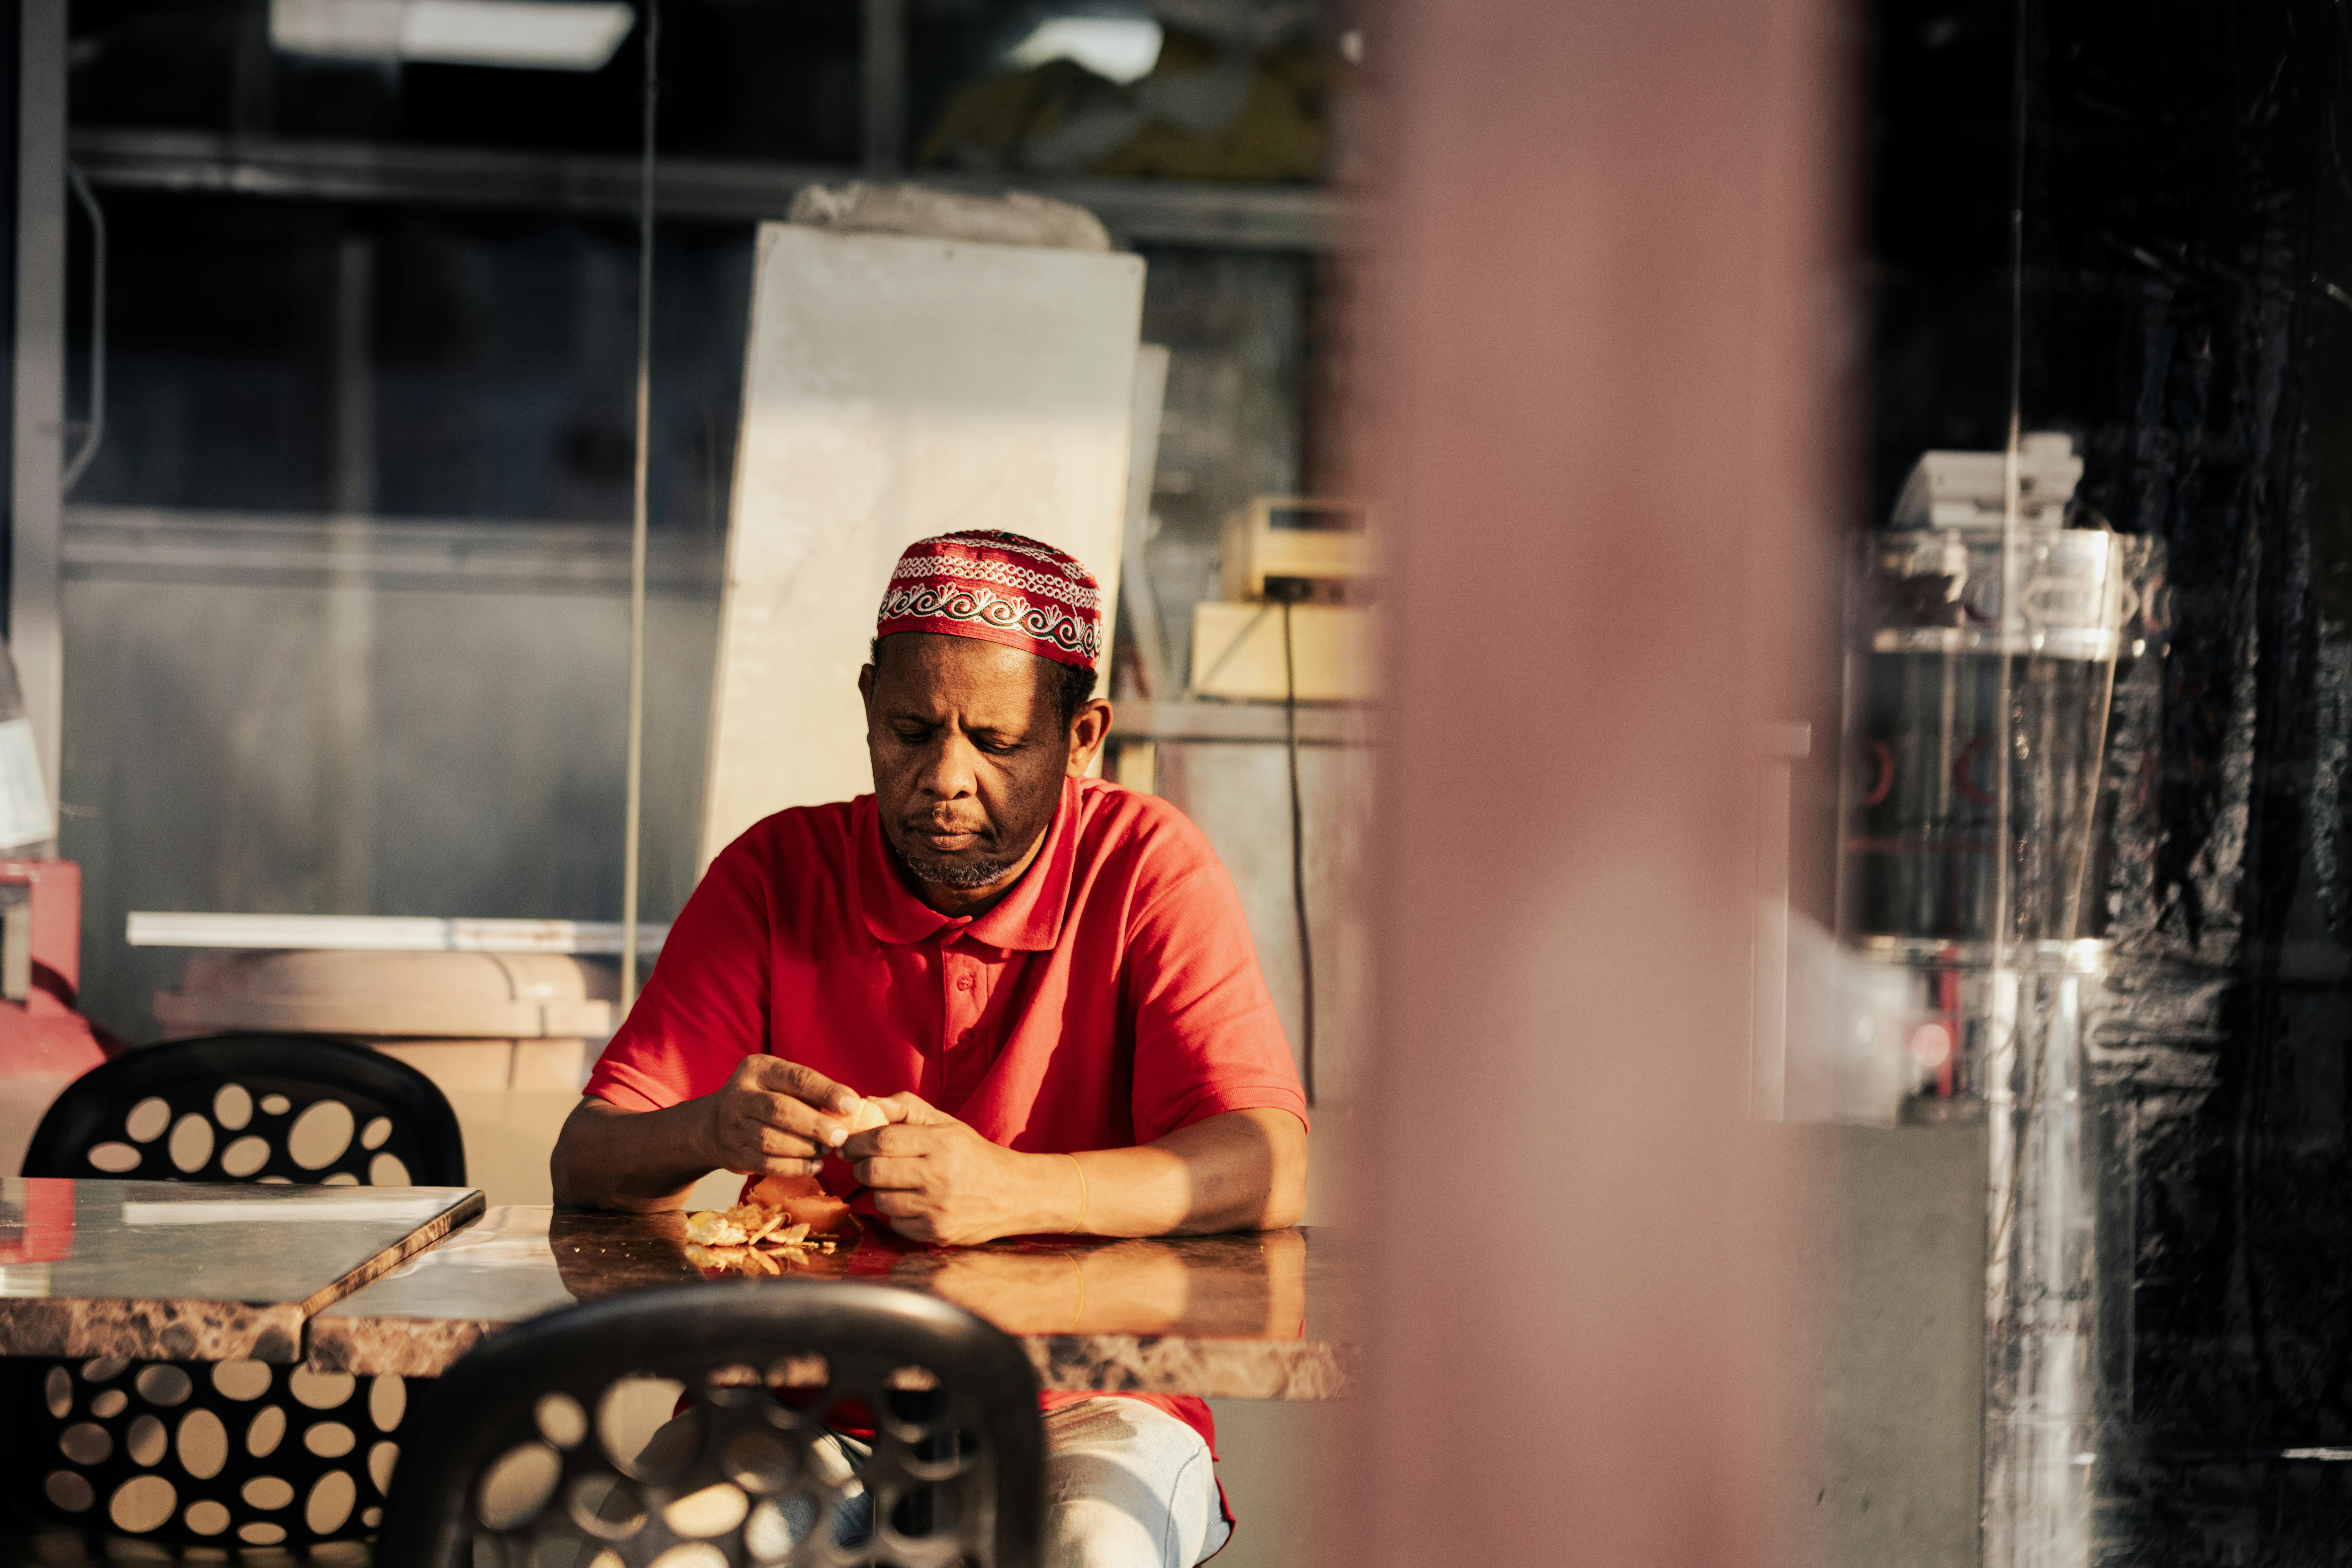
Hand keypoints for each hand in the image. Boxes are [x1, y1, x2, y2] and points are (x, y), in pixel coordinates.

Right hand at [700, 1056, 865, 1178]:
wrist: (711, 1124)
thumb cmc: (764, 1099)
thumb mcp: (781, 1083)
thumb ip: (811, 1092)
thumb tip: (851, 1108)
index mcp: (757, 1069)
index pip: (796, 1078)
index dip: (826, 1092)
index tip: (852, 1105)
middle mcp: (739, 1094)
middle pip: (780, 1110)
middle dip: (814, 1125)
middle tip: (840, 1136)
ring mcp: (731, 1125)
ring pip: (771, 1140)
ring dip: (805, 1148)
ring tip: (827, 1152)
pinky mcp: (732, 1153)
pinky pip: (765, 1164)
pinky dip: (793, 1168)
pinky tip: (814, 1167)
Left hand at [842, 1093, 1074, 1244]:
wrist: (1014, 1194)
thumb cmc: (974, 1155)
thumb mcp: (947, 1124)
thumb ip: (908, 1108)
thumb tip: (869, 1104)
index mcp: (942, 1142)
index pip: (882, 1140)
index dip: (857, 1142)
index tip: (849, 1144)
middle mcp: (939, 1176)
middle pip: (874, 1171)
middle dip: (861, 1167)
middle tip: (865, 1163)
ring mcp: (937, 1208)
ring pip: (881, 1200)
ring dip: (879, 1191)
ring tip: (894, 1183)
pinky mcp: (937, 1233)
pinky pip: (895, 1223)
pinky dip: (896, 1213)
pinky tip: (911, 1202)